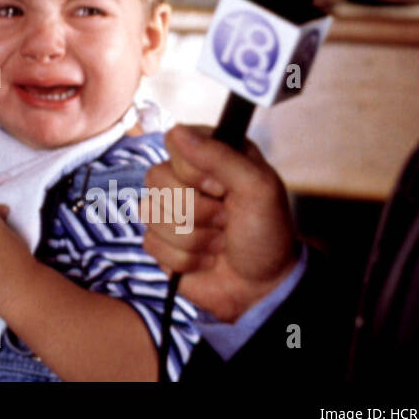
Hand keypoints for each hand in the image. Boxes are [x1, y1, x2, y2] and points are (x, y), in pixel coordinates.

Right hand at [141, 124, 300, 322]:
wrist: (263, 288)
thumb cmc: (266, 234)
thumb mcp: (259, 189)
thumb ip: (221, 156)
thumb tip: (177, 131)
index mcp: (210, 155)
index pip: (175, 142)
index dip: (195, 170)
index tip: (224, 190)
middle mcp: (184, 177)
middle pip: (157, 178)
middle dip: (198, 210)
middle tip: (226, 220)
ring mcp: (168, 209)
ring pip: (151, 212)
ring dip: (195, 237)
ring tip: (219, 241)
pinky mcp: (159, 240)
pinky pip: (151, 243)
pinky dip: (185, 259)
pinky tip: (205, 259)